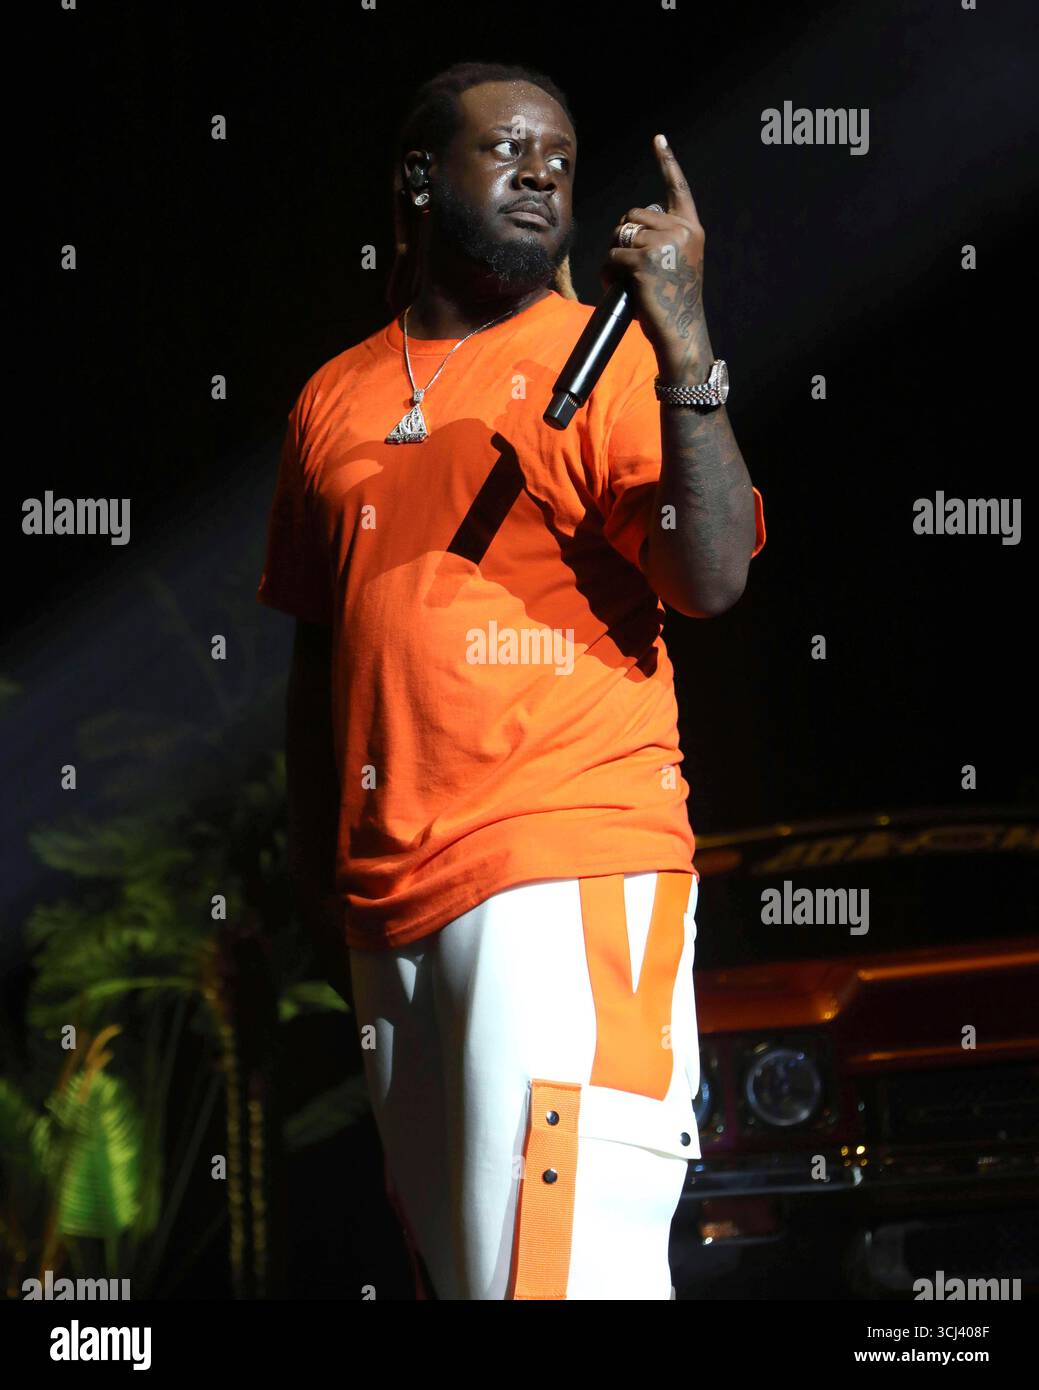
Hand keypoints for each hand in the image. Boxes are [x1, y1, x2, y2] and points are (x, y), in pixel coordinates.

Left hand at [600, 134, 711, 381]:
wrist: (681, 331)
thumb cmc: (674, 302)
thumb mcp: (678, 262)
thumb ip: (664, 238)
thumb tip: (630, 226)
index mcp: (691, 228)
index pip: (678, 188)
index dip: (667, 162)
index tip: (658, 139)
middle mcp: (680, 230)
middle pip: (634, 215)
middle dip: (623, 237)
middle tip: (627, 265)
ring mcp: (662, 243)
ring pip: (621, 234)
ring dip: (614, 255)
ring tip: (623, 279)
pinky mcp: (643, 260)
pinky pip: (612, 256)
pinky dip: (608, 273)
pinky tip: (617, 287)